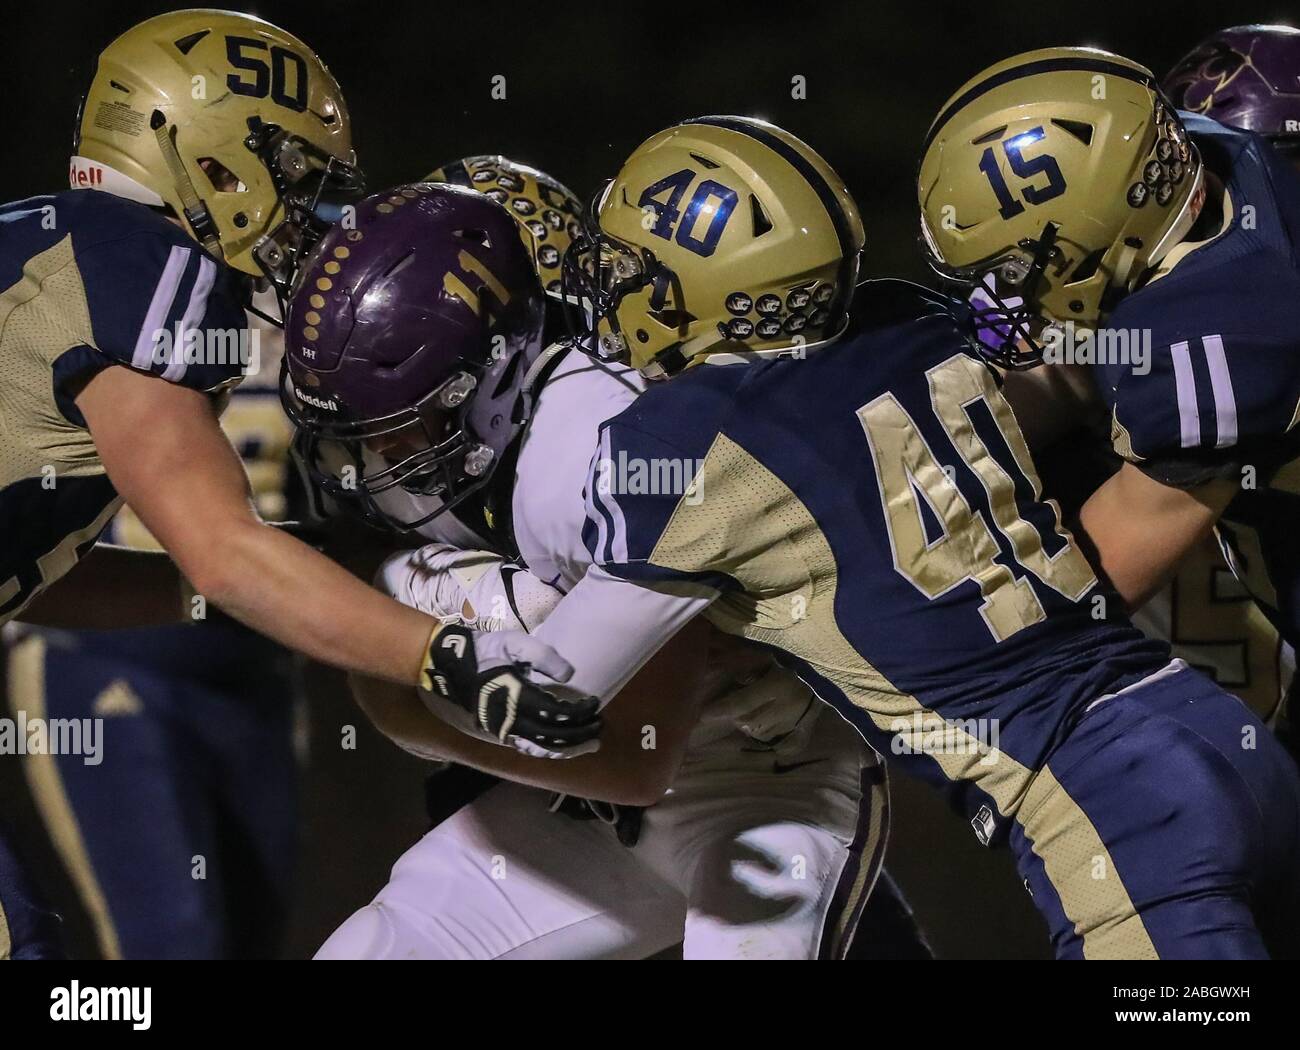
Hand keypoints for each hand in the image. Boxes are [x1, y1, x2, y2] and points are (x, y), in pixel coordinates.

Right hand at [416, 624, 600, 757]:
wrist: (447, 665)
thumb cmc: (483, 651)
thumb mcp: (513, 642)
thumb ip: (543, 655)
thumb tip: (569, 676)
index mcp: (517, 698)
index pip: (557, 714)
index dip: (580, 713)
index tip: (595, 705)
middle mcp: (511, 721)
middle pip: (553, 738)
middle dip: (580, 736)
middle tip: (600, 730)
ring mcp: (502, 731)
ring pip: (540, 748)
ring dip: (567, 748)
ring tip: (588, 745)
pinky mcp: (497, 734)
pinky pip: (526, 748)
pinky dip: (547, 751)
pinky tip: (559, 748)